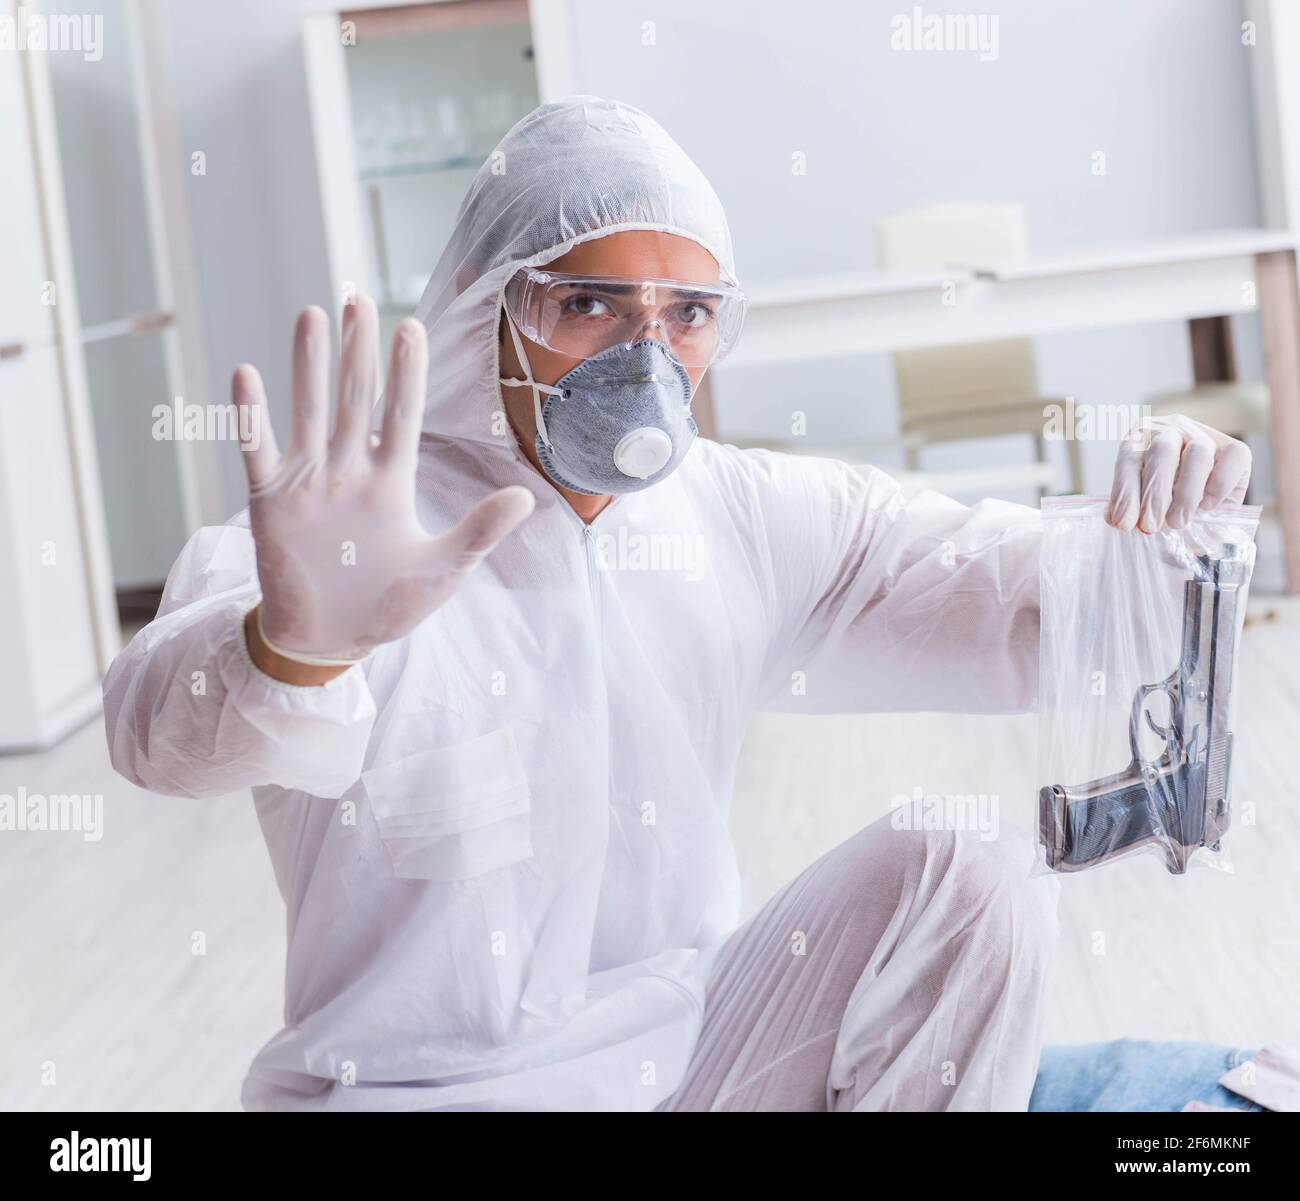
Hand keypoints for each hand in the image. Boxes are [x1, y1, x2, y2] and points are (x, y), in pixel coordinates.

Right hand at [232, 296, 533, 661]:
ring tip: (313, 315)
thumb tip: (528, 497)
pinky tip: (246, 374)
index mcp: (391, 482)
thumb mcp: (443, 569)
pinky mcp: (270, 502)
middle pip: (353, 400)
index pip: (400, 415)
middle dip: (357, 352)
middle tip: (358, 300)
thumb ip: (480, 530)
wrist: (330, 642)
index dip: (406, 373)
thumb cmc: (387, 606)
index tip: (411, 327)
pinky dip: (250, 417)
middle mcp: (349, 471)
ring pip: (309, 412)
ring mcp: (308, 482)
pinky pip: (257, 451)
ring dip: (308, 366)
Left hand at [1106, 414, 1250, 532]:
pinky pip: (1234, 458)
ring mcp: (1204, 435)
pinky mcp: (1234, 447)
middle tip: (1152, 526)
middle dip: (1156, 494)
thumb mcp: (1141, 497)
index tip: (1124, 523)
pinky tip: (1207, 506)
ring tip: (1178, 522)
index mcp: (1140, 438)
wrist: (1196, 488)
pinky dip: (1220, 485)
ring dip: (1187, 494)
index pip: (1129, 460)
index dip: (1126, 493)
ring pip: (1198, 454)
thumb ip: (1132, 506)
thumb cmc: (1161, 493)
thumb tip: (1121, 521)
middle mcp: (1171, 430)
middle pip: (1163, 452)